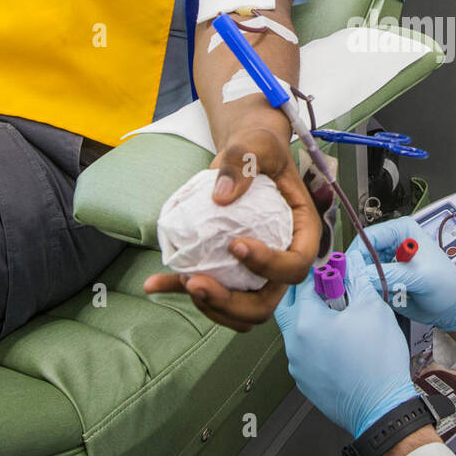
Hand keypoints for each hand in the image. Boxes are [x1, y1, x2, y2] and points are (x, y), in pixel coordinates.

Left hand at [144, 125, 319, 331]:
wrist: (246, 156)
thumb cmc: (260, 149)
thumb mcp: (255, 146)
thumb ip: (242, 164)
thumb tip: (220, 198)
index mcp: (301, 233)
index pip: (296, 264)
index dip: (270, 266)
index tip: (236, 245)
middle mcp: (282, 259)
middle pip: (268, 301)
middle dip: (233, 303)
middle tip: (198, 282)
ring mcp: (257, 271)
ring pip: (243, 309)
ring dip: (213, 307)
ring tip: (184, 282)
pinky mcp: (230, 270)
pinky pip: (212, 290)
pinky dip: (181, 290)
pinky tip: (154, 283)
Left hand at [274, 249, 418, 438]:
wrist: (382, 407)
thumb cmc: (377, 363)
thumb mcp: (372, 308)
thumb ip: (357, 280)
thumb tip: (351, 265)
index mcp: (305, 323)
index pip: (304, 284)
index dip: (322, 273)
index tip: (334, 270)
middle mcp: (294, 345)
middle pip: (288, 306)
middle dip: (305, 293)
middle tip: (327, 288)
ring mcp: (297, 366)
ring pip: (295, 331)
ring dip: (311, 318)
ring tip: (338, 316)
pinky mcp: (305, 381)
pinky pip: (304, 352)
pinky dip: (315, 341)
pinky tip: (338, 341)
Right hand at [347, 216, 455, 331]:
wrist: (452, 306)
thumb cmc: (446, 285)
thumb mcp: (421, 277)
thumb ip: (393, 274)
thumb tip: (365, 275)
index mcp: (401, 231)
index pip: (368, 237)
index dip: (357, 254)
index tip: (352, 272)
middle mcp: (390, 243)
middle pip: (360, 253)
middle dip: (358, 270)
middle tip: (358, 286)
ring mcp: (385, 261)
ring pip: (361, 269)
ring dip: (362, 282)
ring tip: (371, 294)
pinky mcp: (383, 277)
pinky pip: (366, 283)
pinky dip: (368, 291)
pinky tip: (377, 298)